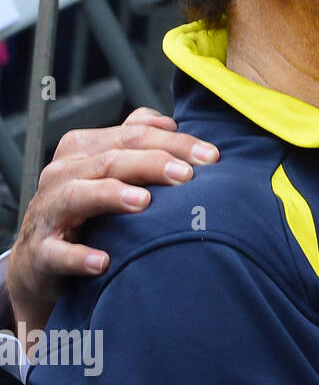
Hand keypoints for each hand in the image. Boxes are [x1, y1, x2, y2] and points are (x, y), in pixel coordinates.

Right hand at [9, 109, 217, 331]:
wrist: (41, 259)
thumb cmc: (86, 209)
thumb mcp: (107, 169)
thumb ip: (135, 141)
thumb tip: (170, 122)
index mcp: (83, 149)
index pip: (134, 135)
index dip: (174, 142)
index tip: (211, 156)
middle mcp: (63, 174)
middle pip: (111, 160)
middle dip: (152, 163)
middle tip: (188, 175)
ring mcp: (49, 212)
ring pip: (79, 194)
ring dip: (111, 195)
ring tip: (144, 202)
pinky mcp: (41, 252)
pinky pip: (57, 252)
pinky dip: (78, 256)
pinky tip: (102, 261)